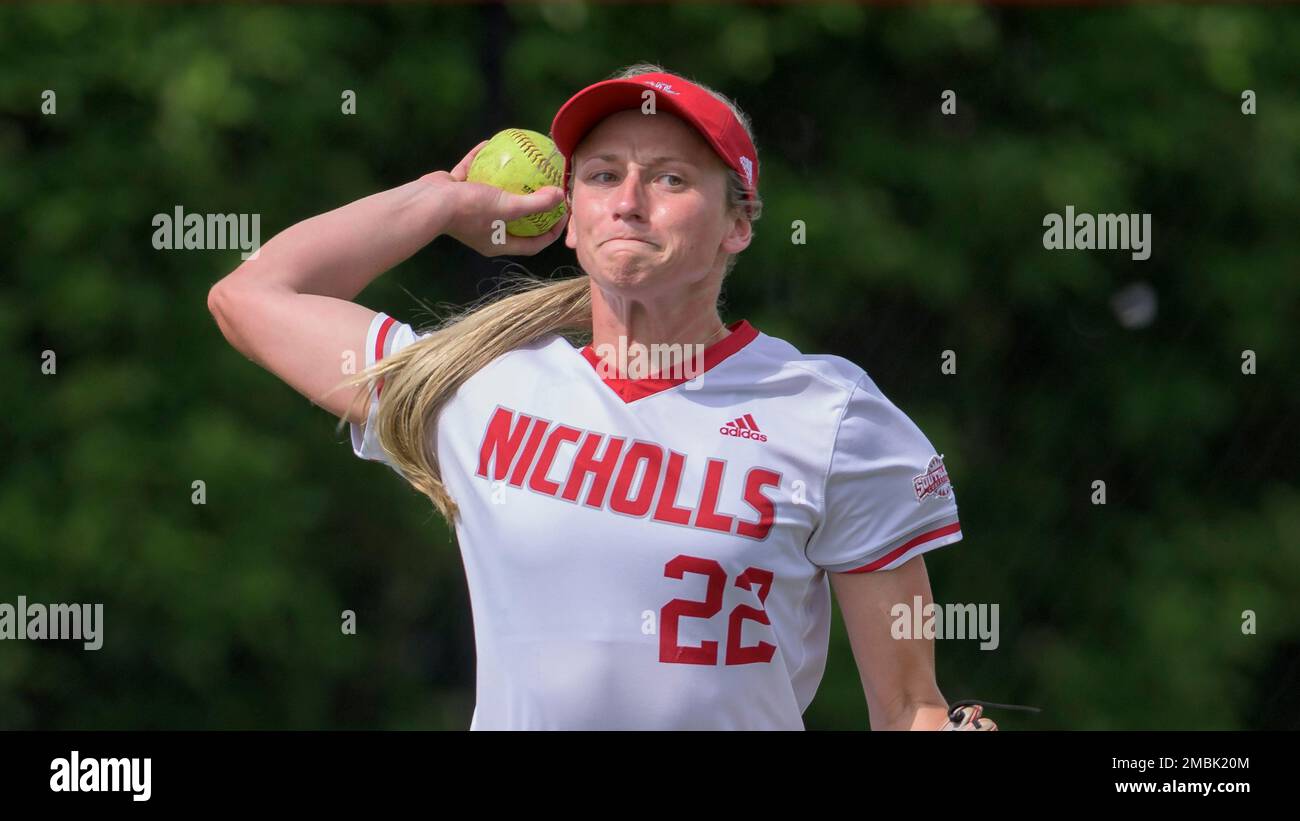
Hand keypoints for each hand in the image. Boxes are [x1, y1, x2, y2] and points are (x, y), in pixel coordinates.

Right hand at [421, 140, 569, 257]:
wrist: (428, 203)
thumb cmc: (469, 210)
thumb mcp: (507, 207)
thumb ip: (534, 203)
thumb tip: (559, 196)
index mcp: (498, 242)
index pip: (532, 244)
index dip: (551, 232)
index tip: (563, 215)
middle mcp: (485, 229)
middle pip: (516, 219)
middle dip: (533, 205)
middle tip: (549, 188)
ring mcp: (469, 210)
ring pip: (494, 193)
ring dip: (507, 180)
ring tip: (524, 164)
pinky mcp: (457, 192)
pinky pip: (474, 173)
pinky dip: (483, 160)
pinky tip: (493, 142)